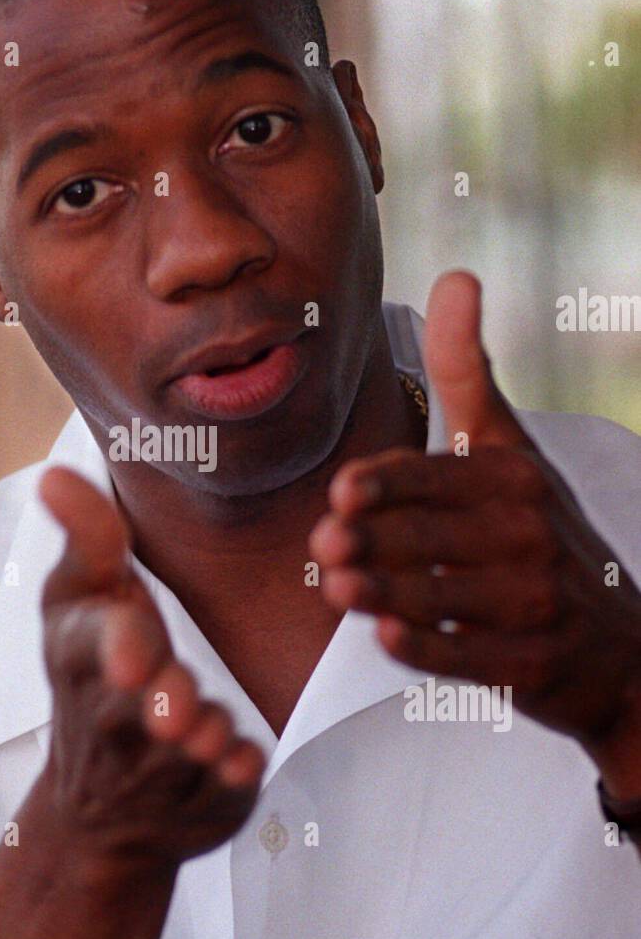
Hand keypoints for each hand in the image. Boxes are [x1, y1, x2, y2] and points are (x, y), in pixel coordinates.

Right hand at [37, 466, 263, 874]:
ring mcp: (155, 771)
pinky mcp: (203, 803)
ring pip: (188, 749)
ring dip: (204, 737)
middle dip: (162, 702)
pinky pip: (226, 790)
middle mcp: (109, 719)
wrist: (102, 806)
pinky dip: (235, 779)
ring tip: (206, 733)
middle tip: (177, 707)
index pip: (88, 646)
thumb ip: (85, 538)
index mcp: (77, 656)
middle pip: (137, 708)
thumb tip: (55, 473)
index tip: (134, 656)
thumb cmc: (98, 670)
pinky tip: (241, 766)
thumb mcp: (80, 601)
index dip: (115, 645)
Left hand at [310, 271, 640, 783]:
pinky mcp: (526, 663)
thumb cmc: (539, 532)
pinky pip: (465, 655)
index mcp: (515, 477)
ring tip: (337, 588)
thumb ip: (468, 371)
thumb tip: (456, 276)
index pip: (439, 476)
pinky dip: (427, 647)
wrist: (616, 644)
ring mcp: (532, 603)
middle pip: (433, 536)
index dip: (391, 484)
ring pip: (443, 595)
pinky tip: (388, 636)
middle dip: (376, 539)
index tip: (345, 488)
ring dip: (387, 591)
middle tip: (326, 543)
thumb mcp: (511, 446)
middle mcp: (528, 536)